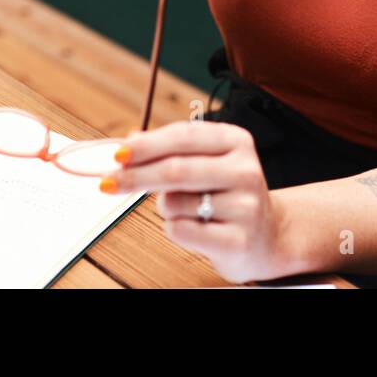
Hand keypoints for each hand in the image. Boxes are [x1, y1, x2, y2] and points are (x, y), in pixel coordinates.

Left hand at [105, 120, 297, 283]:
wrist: (268, 236)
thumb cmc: (227, 195)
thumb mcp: (206, 162)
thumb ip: (170, 150)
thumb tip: (129, 141)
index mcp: (236, 141)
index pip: (183, 137)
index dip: (146, 145)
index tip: (118, 153)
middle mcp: (245, 170)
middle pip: (175, 170)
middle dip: (135, 176)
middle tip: (108, 182)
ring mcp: (245, 206)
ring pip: (175, 203)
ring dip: (164, 207)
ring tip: (186, 210)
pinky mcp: (238, 240)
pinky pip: (181, 231)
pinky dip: (175, 229)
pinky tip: (196, 228)